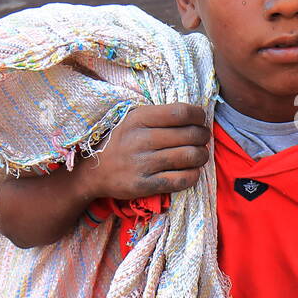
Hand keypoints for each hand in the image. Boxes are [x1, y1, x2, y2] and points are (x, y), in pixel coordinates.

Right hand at [82, 103, 210, 200]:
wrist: (94, 172)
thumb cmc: (121, 142)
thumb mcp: (133, 120)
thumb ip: (160, 116)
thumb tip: (197, 116)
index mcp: (138, 118)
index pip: (180, 112)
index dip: (198, 116)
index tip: (200, 120)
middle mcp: (140, 139)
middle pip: (190, 135)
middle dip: (203, 137)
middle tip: (203, 139)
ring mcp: (142, 164)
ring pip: (190, 156)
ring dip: (201, 155)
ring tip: (199, 155)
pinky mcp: (145, 185)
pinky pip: (182, 179)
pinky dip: (194, 175)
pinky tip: (191, 171)